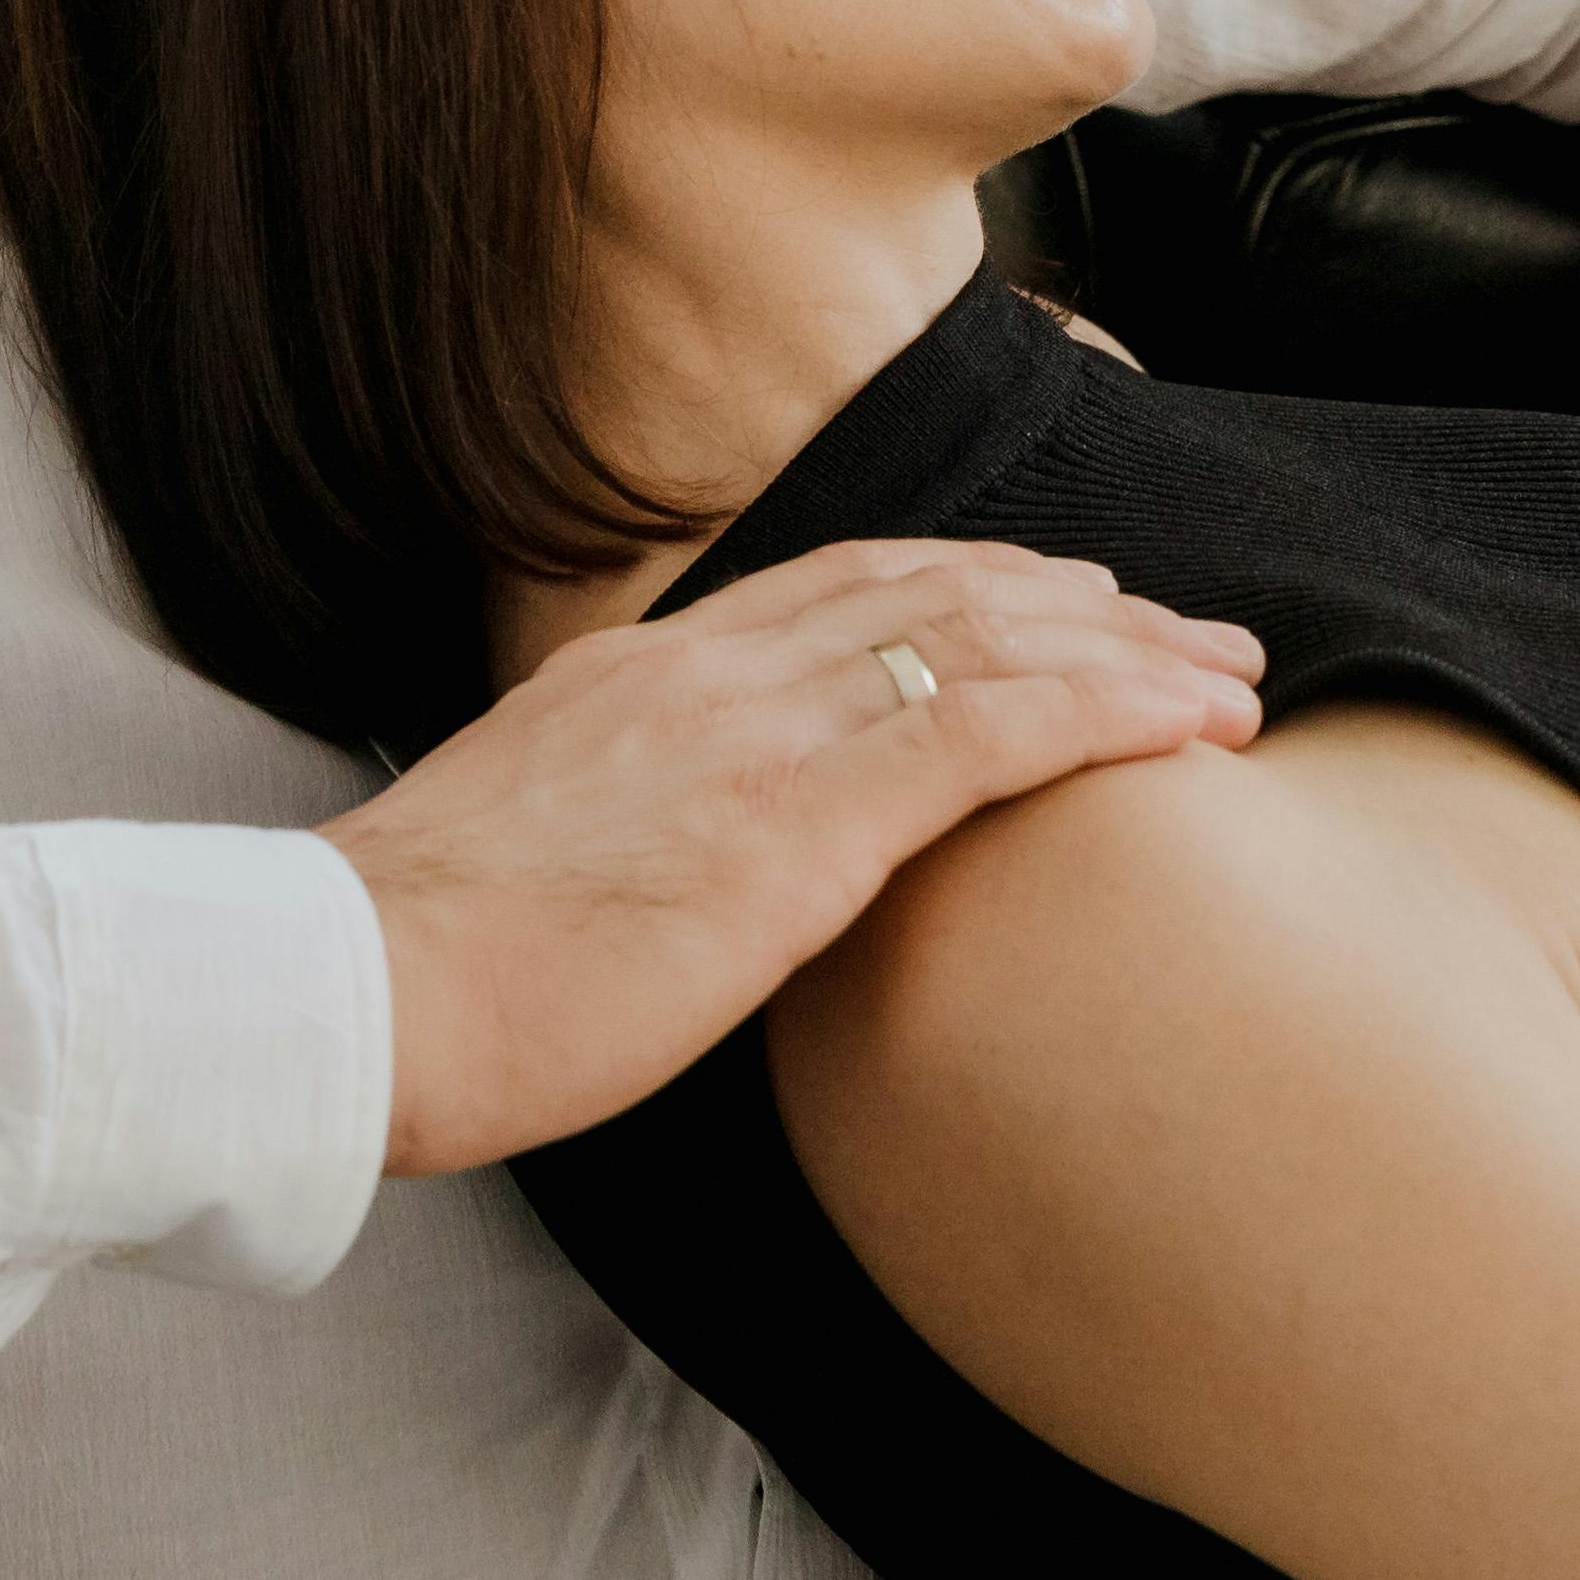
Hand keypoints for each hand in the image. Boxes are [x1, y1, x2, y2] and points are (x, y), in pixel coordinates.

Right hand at [329, 541, 1264, 1176]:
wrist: (349, 995)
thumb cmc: (417, 973)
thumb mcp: (526, 856)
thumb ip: (621, 830)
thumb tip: (665, 873)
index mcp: (648, 673)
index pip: (845, 585)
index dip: (974, 585)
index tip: (1067, 603)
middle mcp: (717, 671)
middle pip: (941, 592)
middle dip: (1082, 607)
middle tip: (1188, 630)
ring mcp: (763, 734)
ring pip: (992, 645)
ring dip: (1131, 655)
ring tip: (1230, 678)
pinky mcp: (802, 822)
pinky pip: (993, 731)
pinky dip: (1108, 713)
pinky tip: (1188, 726)